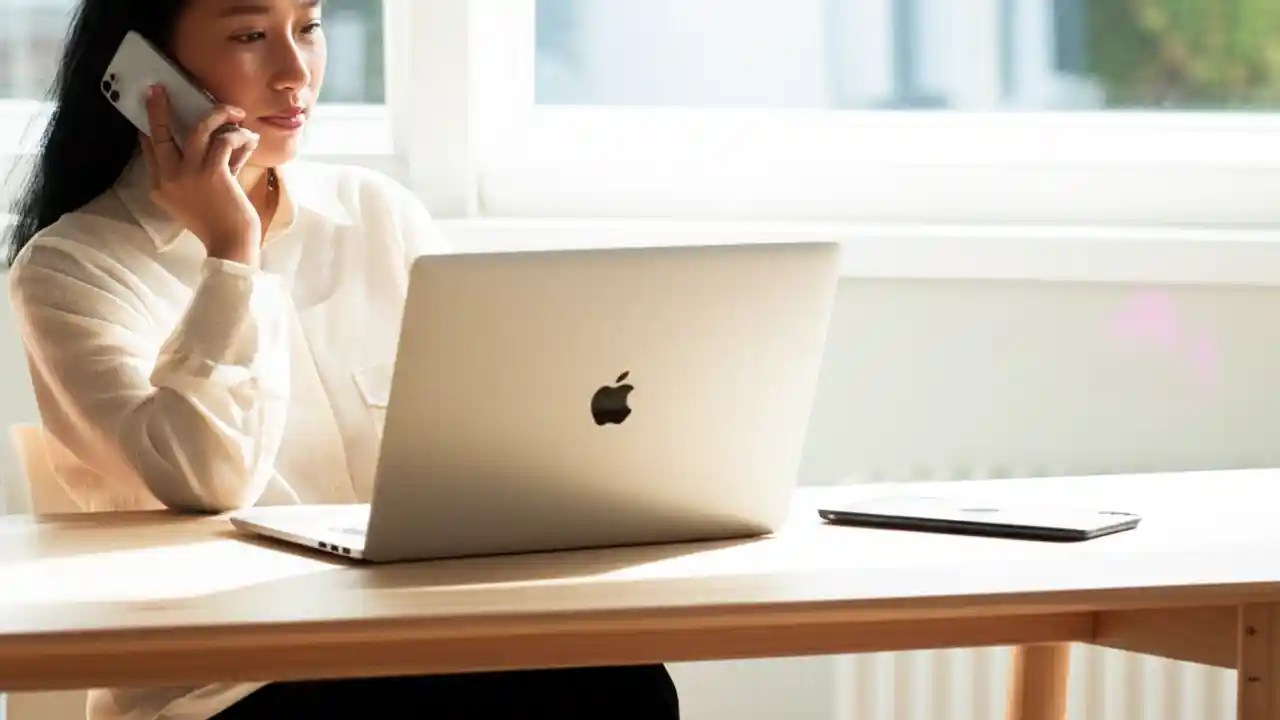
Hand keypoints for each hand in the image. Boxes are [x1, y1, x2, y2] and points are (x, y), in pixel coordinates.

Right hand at [140, 85, 262, 265]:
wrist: (230, 244)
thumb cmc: (219, 222)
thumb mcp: (202, 194)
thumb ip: (203, 168)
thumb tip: (219, 139)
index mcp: (160, 186)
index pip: (150, 148)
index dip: (151, 126)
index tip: (152, 107)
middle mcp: (169, 179)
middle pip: (159, 133)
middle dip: (158, 108)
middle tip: (159, 88)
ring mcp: (189, 175)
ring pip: (198, 129)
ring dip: (218, 114)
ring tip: (234, 110)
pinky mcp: (212, 174)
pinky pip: (224, 141)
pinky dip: (239, 135)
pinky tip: (250, 137)